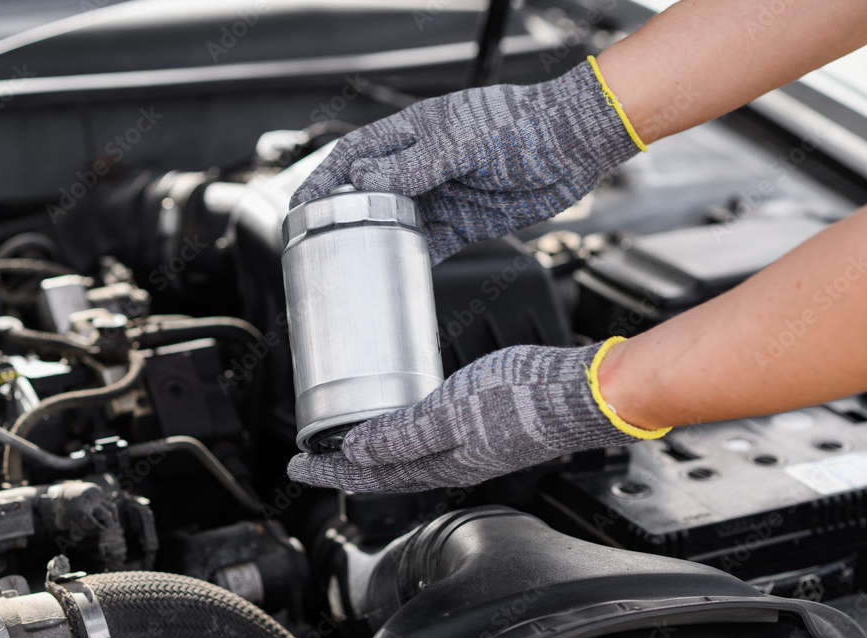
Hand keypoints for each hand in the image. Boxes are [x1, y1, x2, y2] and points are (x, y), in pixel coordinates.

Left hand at [287, 341, 665, 493]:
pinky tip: (406, 423)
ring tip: (347, 446)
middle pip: (383, 471)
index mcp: (440, 463)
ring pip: (406, 459)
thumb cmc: (522, 398)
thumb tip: (353, 453)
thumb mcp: (449, 412)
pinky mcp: (487, 427)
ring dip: (371, 455)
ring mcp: (471, 447)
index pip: (368, 474)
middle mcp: (453, 462)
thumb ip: (401, 435)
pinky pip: (430, 442)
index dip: (328, 470)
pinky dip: (403, 438)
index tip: (295, 466)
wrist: (581, 393)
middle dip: (342, 467)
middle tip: (308, 460)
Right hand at [290, 60, 641, 263]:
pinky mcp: (467, 219)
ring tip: (357, 265)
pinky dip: (416, 259)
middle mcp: (423, 164)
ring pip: (399, 223)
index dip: (325, 180)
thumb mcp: (458, 142)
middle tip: (323, 245)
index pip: (355, 157)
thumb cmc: (521, 125)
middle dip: (347, 217)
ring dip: (380, 242)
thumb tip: (365, 181)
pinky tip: (401, 273)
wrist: (573, 145)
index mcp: (412, 133)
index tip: (301, 205)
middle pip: (372, 194)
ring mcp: (444, 193)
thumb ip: (410, 165)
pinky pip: (433, 244)